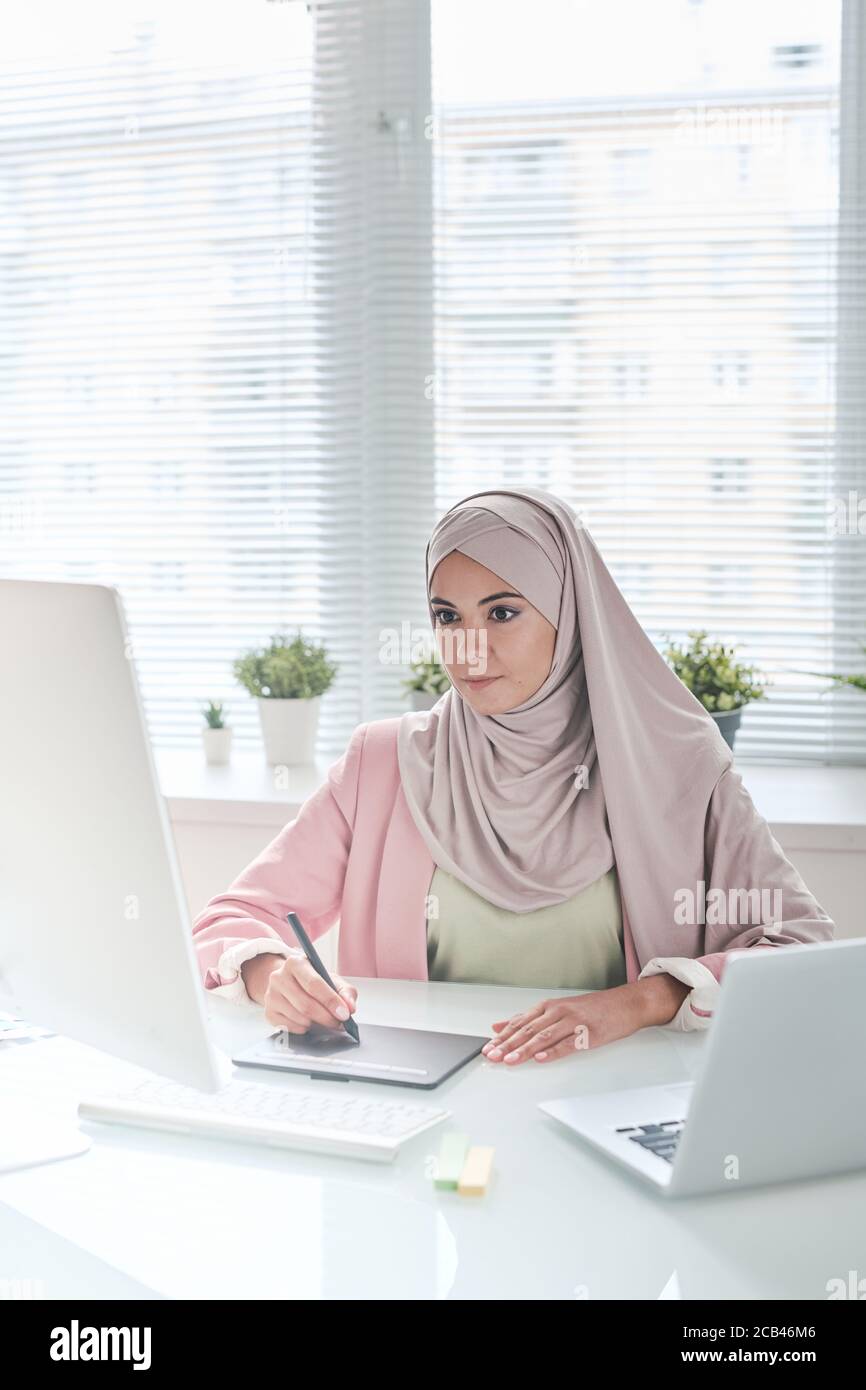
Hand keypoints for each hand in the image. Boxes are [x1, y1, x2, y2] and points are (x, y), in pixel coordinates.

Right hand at [242, 952, 357, 1033]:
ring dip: (316, 1023)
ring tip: (324, 1019)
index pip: (314, 984)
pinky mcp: (268, 1012)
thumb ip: (345, 992)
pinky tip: (308, 1021)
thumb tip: (350, 1007)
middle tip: (339, 1023)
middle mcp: (279, 977)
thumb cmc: (312, 981)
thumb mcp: (331, 979)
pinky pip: (290, 1027)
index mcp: (296, 962)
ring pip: (299, 1017)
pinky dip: (304, 1028)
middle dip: (326, 1017)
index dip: (331, 1001)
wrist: (288, 983)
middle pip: (306, 1004)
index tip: (344, 1014)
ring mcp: (271, 995)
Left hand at [481, 978, 685, 1065]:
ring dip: (524, 1049)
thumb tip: (498, 1024)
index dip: (502, 1036)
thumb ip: (528, 1018)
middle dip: (507, 1044)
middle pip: (528, 1029)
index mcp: (549, 1007)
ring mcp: (574, 1021)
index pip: (520, 1022)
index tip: (487, 1047)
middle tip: (492, 1055)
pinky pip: (568, 1044)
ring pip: (544, 1036)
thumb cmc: (592, 1009)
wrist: (625, 1004)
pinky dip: (552, 1051)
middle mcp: (558, 1011)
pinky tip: (540, 1058)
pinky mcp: (588, 1033)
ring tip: (510, 1059)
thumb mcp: (557, 1009)